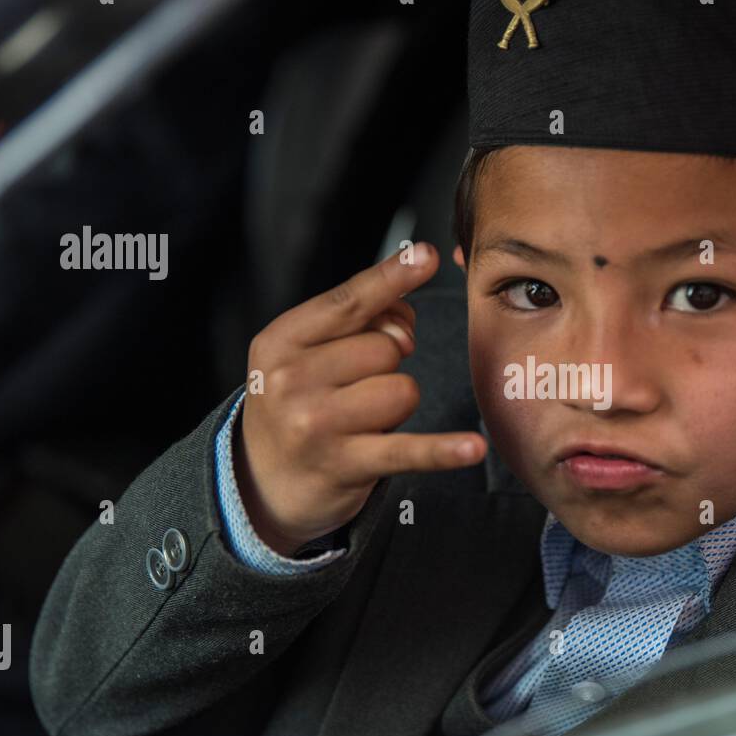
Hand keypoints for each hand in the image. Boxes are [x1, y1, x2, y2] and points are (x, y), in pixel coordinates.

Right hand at [232, 241, 484, 555]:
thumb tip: (405, 325)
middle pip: (385, 348)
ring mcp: (317, 424)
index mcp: (281, 341)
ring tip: (364, 420)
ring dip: (398, 406)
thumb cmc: (299, 403)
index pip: (348, 302)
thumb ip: (354, 324)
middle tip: (356, 389)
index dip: (392, 278)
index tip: (427, 255)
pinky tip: (473, 448)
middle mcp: (291, 380)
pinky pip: (410, 449)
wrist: (262, 481)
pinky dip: (444, 450)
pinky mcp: (345, 465)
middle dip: (387, 366)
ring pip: (404, 390)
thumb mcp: (305, 354)